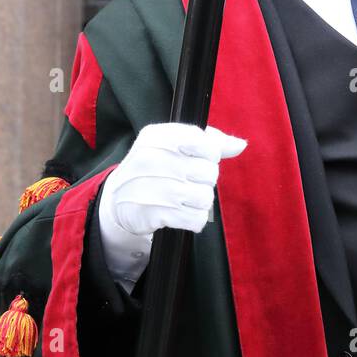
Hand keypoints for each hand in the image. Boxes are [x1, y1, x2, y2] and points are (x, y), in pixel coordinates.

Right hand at [100, 123, 246, 238]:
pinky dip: (194, 219)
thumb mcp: (176, 144)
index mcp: (158, 136)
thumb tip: (239, 145)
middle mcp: (151, 159)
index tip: (196, 159)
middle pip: (209, 172)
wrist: (117, 199)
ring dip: (200, 201)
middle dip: (205, 180)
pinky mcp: (152, 214)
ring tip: (184, 198)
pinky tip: (181, 212)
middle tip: (188, 181)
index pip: (207, 145)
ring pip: (205, 197)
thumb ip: (211, 141)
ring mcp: (150, 187)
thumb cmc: (156, 167)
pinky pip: (196, 219)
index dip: (209, 155)